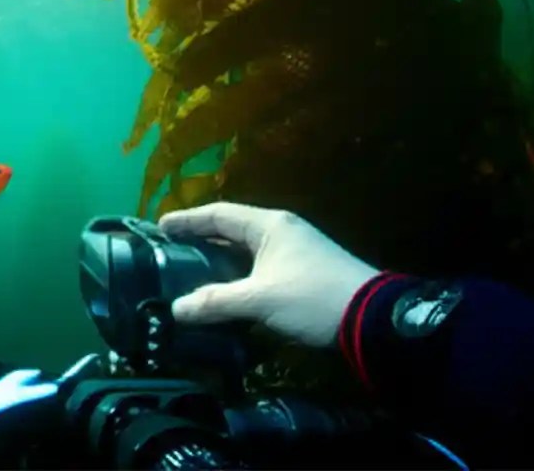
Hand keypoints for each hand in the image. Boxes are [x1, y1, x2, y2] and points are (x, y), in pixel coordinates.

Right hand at [160, 202, 379, 347]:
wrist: (372, 319)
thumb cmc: (312, 297)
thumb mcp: (259, 299)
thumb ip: (215, 302)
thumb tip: (176, 309)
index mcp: (270, 225)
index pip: (219, 214)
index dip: (187, 219)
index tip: (160, 226)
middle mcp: (281, 231)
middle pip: (231, 230)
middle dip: (200, 239)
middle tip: (169, 249)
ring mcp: (295, 251)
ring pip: (246, 252)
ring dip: (219, 261)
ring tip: (190, 272)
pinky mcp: (302, 273)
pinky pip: (259, 268)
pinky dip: (237, 276)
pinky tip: (224, 293)